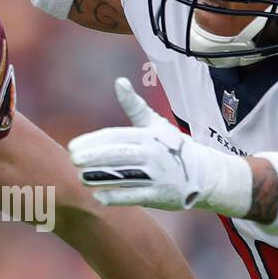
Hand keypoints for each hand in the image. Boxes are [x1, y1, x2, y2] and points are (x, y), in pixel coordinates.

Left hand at [68, 78, 251, 212]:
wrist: (204, 173)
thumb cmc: (172, 145)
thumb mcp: (155, 123)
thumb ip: (134, 105)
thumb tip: (119, 81)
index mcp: (148, 135)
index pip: (115, 136)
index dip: (93, 141)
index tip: (73, 147)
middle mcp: (152, 154)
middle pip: (118, 155)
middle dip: (94, 157)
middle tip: (73, 160)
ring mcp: (157, 175)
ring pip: (124, 176)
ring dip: (100, 178)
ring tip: (81, 177)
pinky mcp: (160, 195)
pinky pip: (135, 196)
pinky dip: (116, 197)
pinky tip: (98, 196)